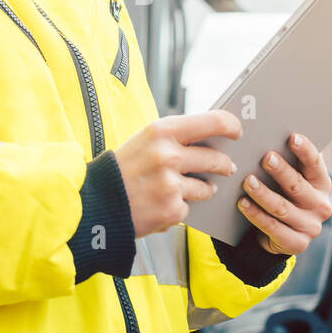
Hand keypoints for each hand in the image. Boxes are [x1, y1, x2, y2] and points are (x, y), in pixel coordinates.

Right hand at [113, 110, 241, 237]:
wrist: (94, 203)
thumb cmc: (121, 170)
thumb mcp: (144, 141)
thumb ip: (176, 138)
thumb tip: (213, 140)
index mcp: (161, 130)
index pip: (212, 122)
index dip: (231, 126)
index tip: (237, 132)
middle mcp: (167, 155)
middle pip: (216, 159)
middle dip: (224, 165)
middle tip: (225, 167)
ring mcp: (170, 184)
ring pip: (206, 187)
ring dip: (202, 190)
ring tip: (179, 189)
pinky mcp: (171, 211)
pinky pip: (189, 208)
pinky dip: (178, 209)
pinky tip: (160, 205)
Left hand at [238, 133, 331, 255]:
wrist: (280, 234)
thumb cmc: (283, 195)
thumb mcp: (289, 179)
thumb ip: (287, 161)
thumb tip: (269, 133)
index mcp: (322, 184)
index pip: (315, 164)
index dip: (305, 150)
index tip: (292, 136)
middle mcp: (321, 206)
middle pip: (298, 185)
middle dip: (281, 171)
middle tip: (266, 157)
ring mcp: (310, 227)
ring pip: (283, 208)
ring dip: (263, 193)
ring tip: (247, 181)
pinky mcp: (296, 244)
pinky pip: (272, 227)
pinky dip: (255, 214)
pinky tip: (242, 203)